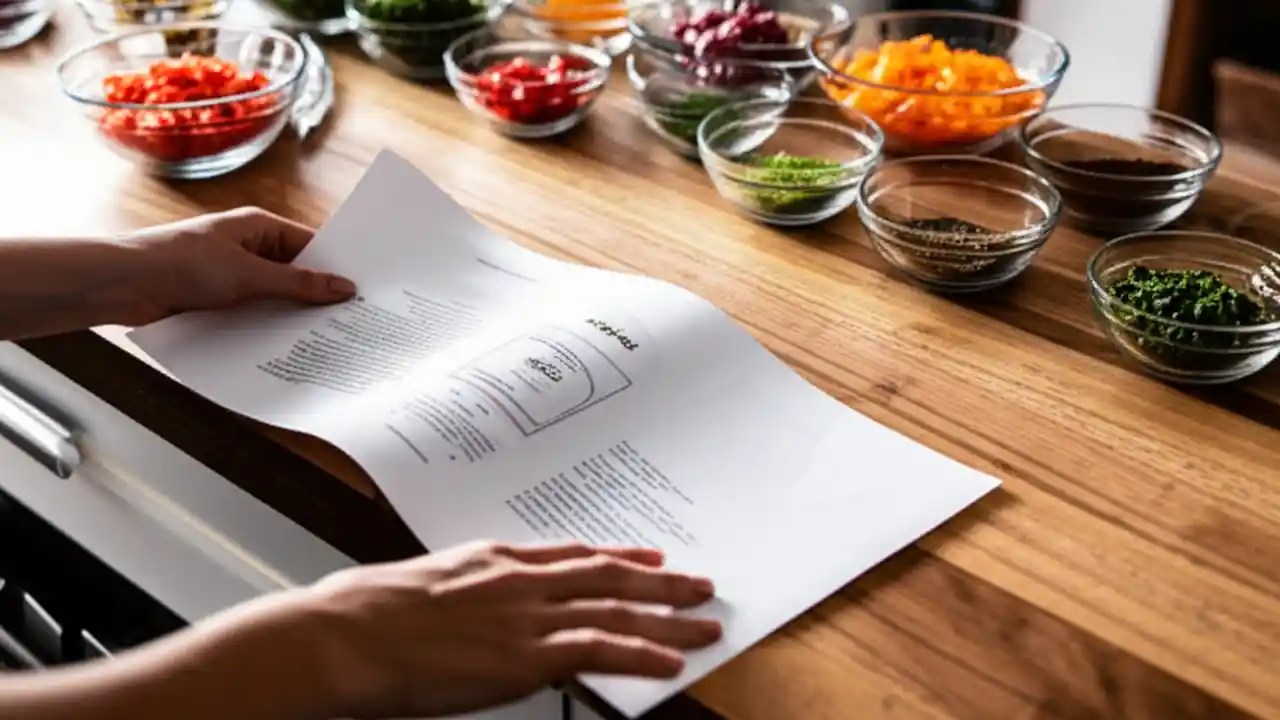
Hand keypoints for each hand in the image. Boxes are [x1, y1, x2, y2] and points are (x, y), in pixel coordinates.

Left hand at [121, 206, 355, 324]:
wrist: (123, 284)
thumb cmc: (181, 264)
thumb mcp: (249, 275)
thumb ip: (298, 284)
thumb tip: (343, 287)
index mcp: (258, 227)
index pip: (310, 244)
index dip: (335, 265)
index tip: (362, 289)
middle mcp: (248, 247)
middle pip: (295, 271)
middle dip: (317, 294)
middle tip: (351, 319)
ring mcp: (231, 274)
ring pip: (274, 295)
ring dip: (291, 313)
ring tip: (324, 336)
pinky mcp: (216, 298)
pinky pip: (253, 311)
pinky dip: (267, 324)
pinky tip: (285, 343)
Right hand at [299, 540, 720, 718]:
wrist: (347, 634)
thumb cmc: (367, 613)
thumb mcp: (425, 588)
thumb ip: (464, 595)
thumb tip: (469, 614)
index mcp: (495, 561)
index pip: (572, 554)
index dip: (617, 556)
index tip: (647, 556)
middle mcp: (521, 580)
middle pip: (608, 576)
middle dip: (660, 582)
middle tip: (699, 582)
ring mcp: (527, 615)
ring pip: (617, 610)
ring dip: (667, 617)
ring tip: (705, 623)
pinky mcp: (526, 654)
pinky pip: (600, 650)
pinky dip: (641, 654)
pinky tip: (669, 661)